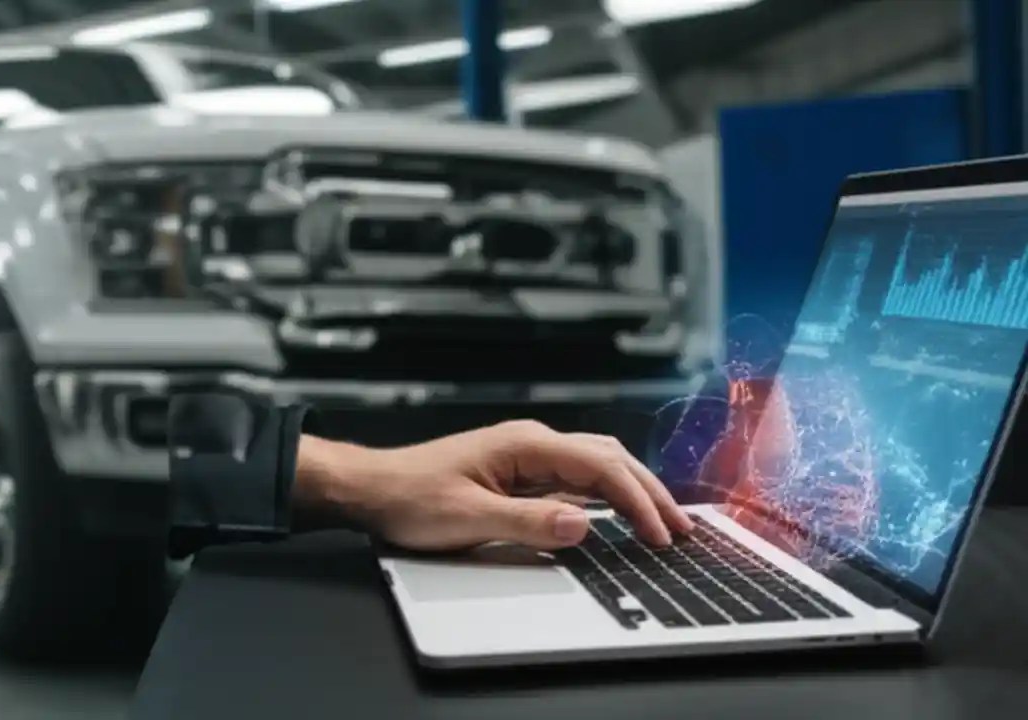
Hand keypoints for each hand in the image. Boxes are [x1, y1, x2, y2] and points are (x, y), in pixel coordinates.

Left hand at [294, 420, 693, 551]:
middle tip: (680, 529)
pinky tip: (619, 513)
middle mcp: (532, 442)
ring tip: (663, 520)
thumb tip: (584, 525)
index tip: (659, 535)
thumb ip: (527, 522)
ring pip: (596, 465)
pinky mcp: (519, 473)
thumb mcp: (468, 519)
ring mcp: (526, 456)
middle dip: (648, 492)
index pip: (599, 468)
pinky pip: (575, 479)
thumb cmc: (411, 498)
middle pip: (608, 459)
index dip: (636, 501)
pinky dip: (606, 495)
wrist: (372, 488)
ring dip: (631, 490)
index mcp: (525, 444)